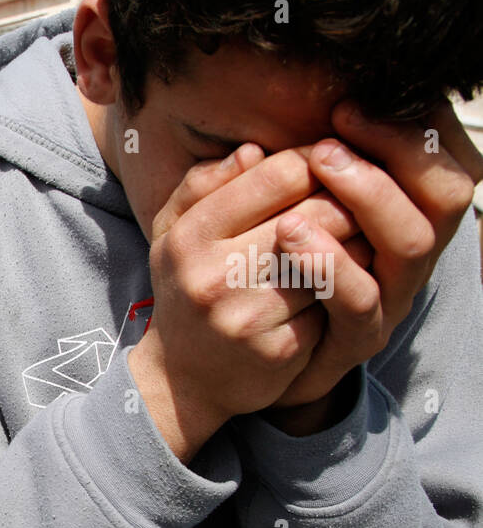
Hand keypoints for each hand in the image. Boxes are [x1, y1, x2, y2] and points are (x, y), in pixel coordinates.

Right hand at [129, 143, 358, 460]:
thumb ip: (202, 184)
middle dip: (344, 203)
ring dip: (354, 244)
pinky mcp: (278, 349)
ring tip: (351, 239)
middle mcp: (213, 276)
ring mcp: (246, 316)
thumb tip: (253, 150)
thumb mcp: (173, 232)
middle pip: (316, 213)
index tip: (325, 167)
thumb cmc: (186, 289)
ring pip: (333, 258)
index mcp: (189, 237)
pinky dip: (345, 289)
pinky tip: (341, 285)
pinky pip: (334, 303)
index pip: (278, 173)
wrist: (182, 378)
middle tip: (352, 204)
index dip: (315, 161)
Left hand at [267, 100, 482, 424]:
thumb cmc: (252, 279)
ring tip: (318, 165)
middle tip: (334, 135)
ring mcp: (387, 299)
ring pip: (413, 241)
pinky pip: (361, 300)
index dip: (414, 125)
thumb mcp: (255, 219)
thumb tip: (253, 146)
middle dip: (398, 149)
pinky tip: (291, 233)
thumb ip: (262, 182)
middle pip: (447, 192)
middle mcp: (405, 256)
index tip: (353, 103)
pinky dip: (331, 262)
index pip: (444, 158)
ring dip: (369, 195)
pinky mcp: (354, 339)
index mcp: (397, 217)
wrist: (233, 367)